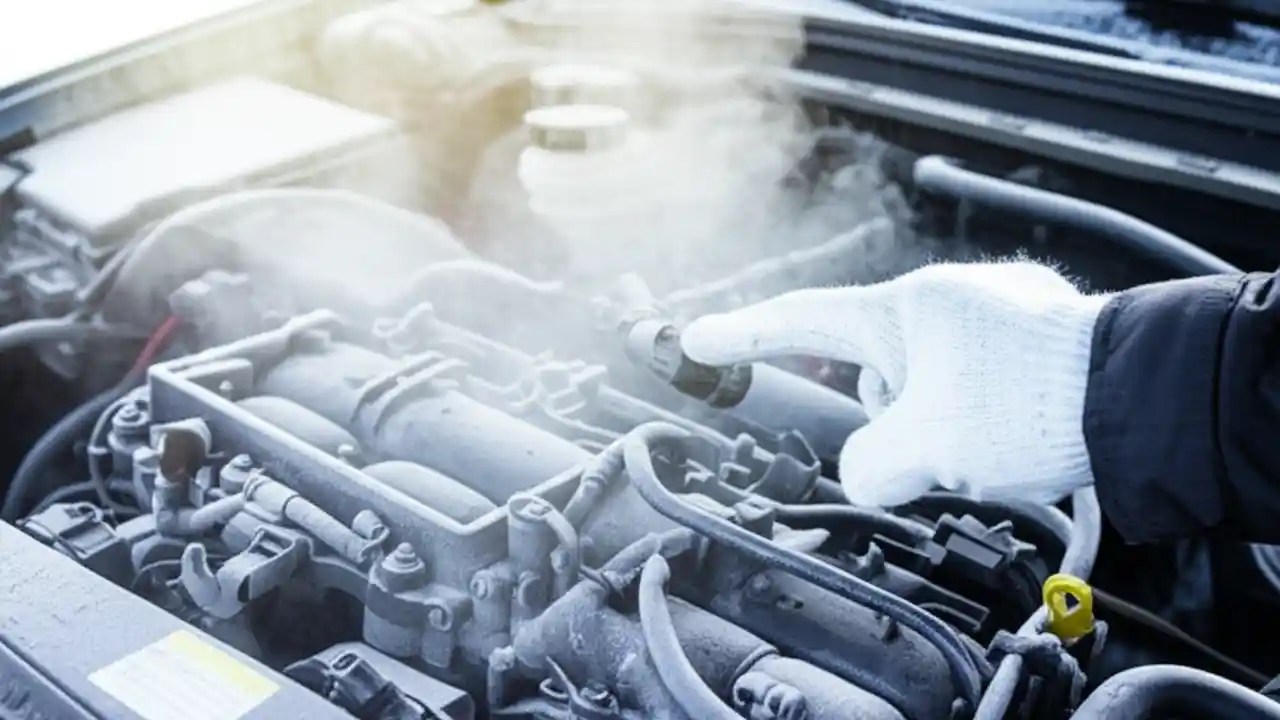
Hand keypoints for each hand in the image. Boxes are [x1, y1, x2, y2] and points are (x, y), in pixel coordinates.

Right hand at [682, 262, 1109, 506]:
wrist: (1142, 398)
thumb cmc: (1037, 404)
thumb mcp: (924, 450)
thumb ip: (868, 467)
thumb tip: (869, 472)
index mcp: (907, 309)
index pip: (803, 321)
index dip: (742, 336)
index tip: (697, 339)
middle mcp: (946, 302)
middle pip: (878, 376)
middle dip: (892, 423)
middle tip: (930, 455)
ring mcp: (992, 316)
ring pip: (929, 388)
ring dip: (940, 427)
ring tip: (990, 446)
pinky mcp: (1033, 340)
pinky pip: (976, 385)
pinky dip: (978, 417)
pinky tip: (1014, 435)